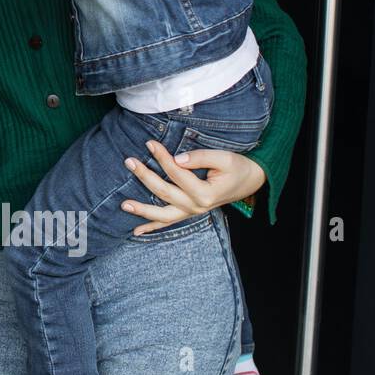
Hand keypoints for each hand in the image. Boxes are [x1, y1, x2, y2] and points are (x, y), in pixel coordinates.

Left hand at [120, 141, 266, 234]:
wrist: (250, 181)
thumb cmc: (237, 168)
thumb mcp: (225, 158)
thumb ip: (201, 157)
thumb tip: (176, 159)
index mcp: (206, 193)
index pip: (177, 173)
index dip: (162, 157)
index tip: (149, 143)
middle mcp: (197, 206)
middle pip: (165, 192)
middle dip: (145, 176)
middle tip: (129, 161)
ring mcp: (192, 212)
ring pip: (163, 215)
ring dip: (142, 210)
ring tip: (124, 205)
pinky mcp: (189, 213)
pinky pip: (168, 223)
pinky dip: (152, 227)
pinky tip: (136, 231)